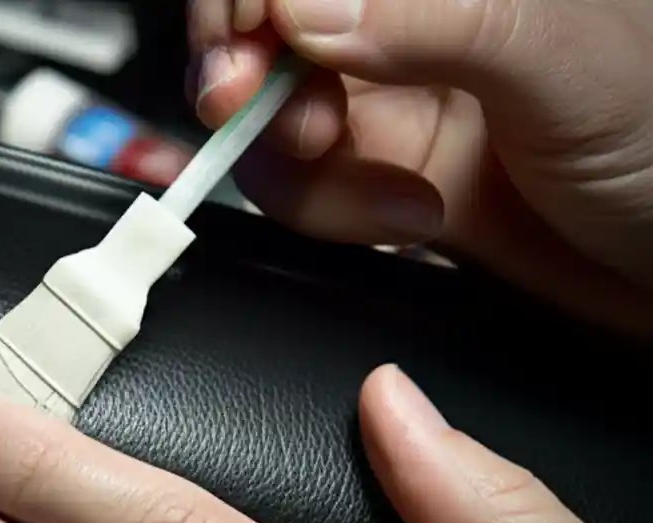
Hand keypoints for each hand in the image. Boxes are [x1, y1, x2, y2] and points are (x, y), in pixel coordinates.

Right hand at [189, 0, 652, 337]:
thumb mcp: (568, 60)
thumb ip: (436, 20)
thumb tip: (302, 7)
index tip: (245, 36)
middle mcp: (410, 24)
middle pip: (264, 33)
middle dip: (242, 72)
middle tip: (240, 103)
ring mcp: (390, 99)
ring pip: (267, 116)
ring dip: (299, 164)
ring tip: (385, 188)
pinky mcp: (380, 175)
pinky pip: (301, 187)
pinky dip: (334, 211)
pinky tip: (413, 216)